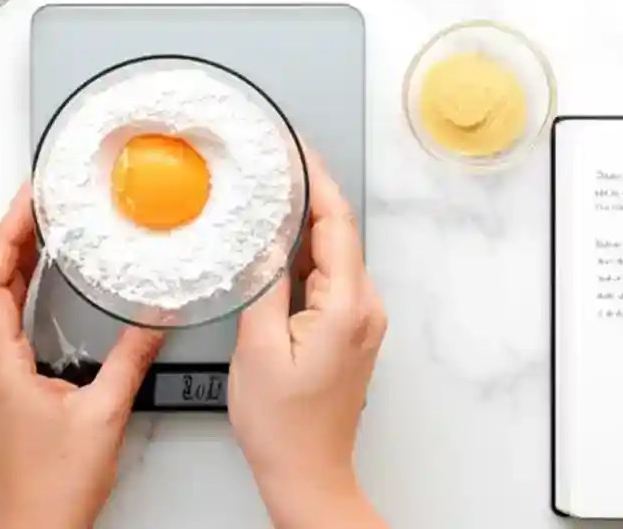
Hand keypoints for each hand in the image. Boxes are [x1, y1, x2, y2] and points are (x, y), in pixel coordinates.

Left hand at [0, 184, 164, 528]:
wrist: (36, 528)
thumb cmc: (56, 484)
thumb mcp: (104, 414)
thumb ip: (130, 360)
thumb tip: (155, 319)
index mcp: (0, 364)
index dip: (6, 234)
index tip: (26, 200)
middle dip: (14, 237)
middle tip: (40, 201)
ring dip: (17, 262)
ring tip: (44, 227)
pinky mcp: (5, 385)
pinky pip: (6, 323)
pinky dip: (23, 291)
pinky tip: (45, 282)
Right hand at [229, 151, 387, 528]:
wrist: (307, 473)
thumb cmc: (283, 425)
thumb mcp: (257, 347)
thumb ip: (264, 284)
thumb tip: (264, 239)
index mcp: (346, 306)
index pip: (336, 223)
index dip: (316, 179)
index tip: (296, 149)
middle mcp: (365, 308)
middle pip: (338, 233)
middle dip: (307, 195)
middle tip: (272, 166)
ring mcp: (362, 320)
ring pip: (332, 255)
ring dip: (303, 228)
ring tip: (267, 200)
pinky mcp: (350, 331)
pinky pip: (329, 279)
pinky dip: (304, 258)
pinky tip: (275, 251)